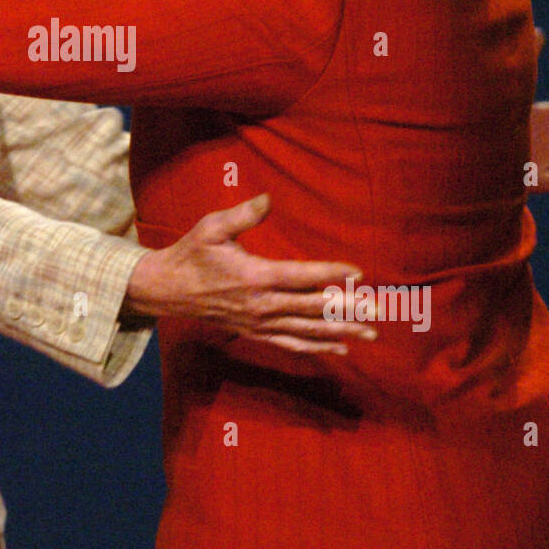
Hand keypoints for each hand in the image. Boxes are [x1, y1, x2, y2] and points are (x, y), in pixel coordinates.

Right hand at [125, 194, 373, 354]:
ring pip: (308, 330)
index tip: (359, 273)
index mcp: (255, 276)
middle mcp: (262, 305)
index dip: (332, 274)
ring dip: (341, 332)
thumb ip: (243, 215)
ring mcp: (260, 323)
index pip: (302, 276)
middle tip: (380, 310)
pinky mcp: (256, 333)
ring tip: (371, 334)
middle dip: (349, 309)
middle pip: (313, 308)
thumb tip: (269, 199)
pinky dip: (317, 347)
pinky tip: (341, 349)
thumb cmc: (192, 253)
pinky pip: (291, 344)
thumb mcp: (212, 227)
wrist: (168, 289)